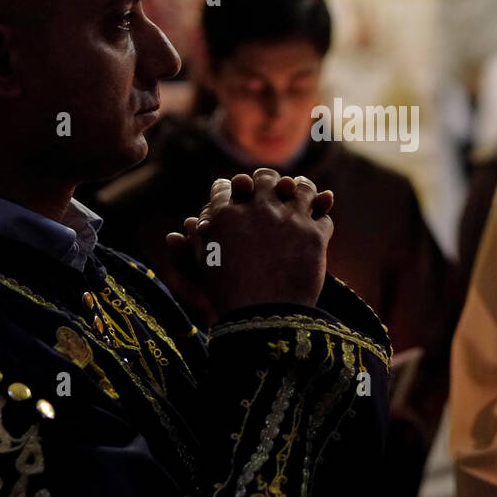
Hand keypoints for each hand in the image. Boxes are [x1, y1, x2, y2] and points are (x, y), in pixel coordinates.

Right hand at [165, 169, 333, 314]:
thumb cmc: (227, 297)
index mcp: (224, 215)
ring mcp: (288, 218)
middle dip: (266, 181)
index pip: (226, 187)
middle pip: (265, 177)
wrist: (263, 319)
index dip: (230, 188)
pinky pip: (323, 214)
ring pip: (300, 188)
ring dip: (301, 190)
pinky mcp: (314, 234)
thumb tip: (174, 234)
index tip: (236, 191)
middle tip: (272, 186)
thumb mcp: (202, 270)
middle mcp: (257, 209)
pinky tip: (321, 216)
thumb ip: (189, 249)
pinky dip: (322, 213)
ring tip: (301, 193)